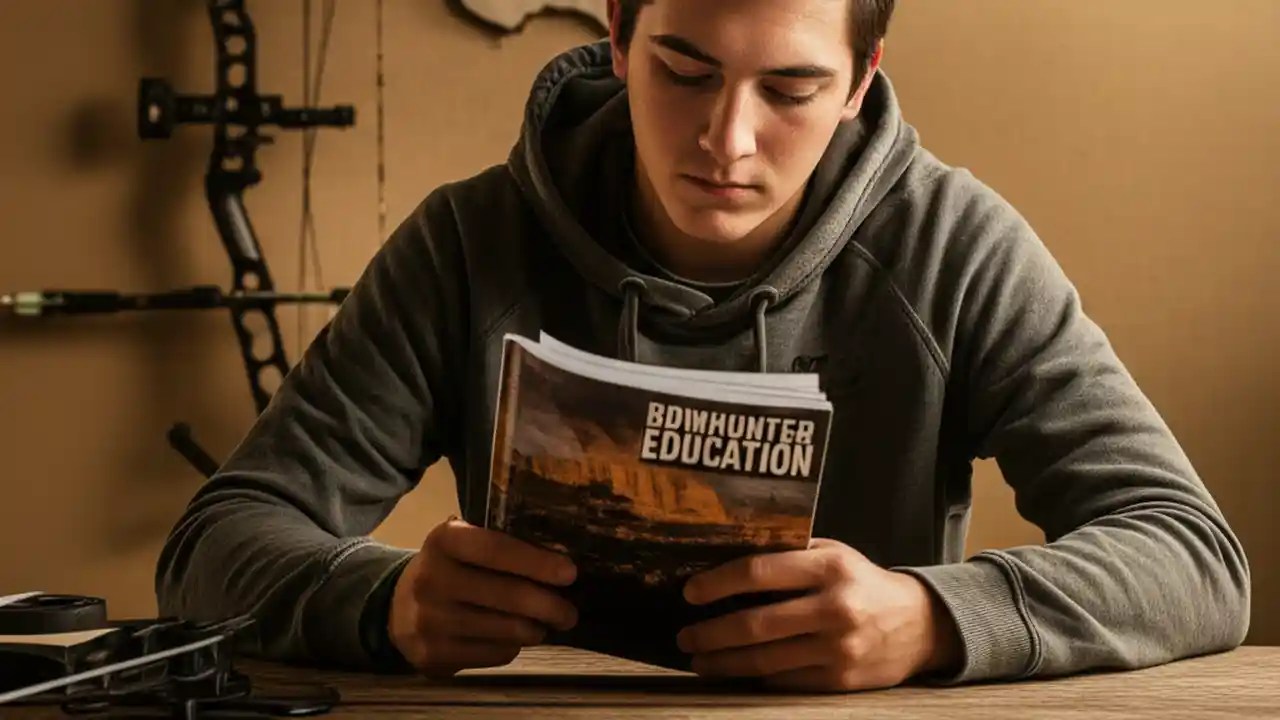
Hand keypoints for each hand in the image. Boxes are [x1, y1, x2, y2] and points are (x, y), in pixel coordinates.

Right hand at [388, 516, 578, 676]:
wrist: (396, 608)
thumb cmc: (448, 568)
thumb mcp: (463, 545)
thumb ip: (501, 548)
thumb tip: (560, 567)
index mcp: (444, 541)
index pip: (497, 549)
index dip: (537, 562)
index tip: (569, 573)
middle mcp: (432, 579)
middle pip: (509, 596)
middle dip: (550, 606)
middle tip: (569, 612)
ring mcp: (430, 621)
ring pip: (507, 630)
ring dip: (535, 629)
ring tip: (543, 625)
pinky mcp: (434, 656)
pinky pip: (495, 654)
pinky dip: (512, 647)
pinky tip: (512, 638)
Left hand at [676, 538, 960, 691]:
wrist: (920, 625)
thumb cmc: (862, 582)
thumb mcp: (833, 554)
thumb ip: (789, 554)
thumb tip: (726, 559)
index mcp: (829, 567)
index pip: (760, 572)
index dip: (718, 583)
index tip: (690, 592)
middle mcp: (834, 607)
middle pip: (756, 624)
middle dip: (711, 633)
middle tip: (685, 636)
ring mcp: (838, 648)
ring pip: (765, 660)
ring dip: (724, 662)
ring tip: (699, 660)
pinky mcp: (840, 679)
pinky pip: (785, 681)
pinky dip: (755, 678)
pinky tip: (735, 673)